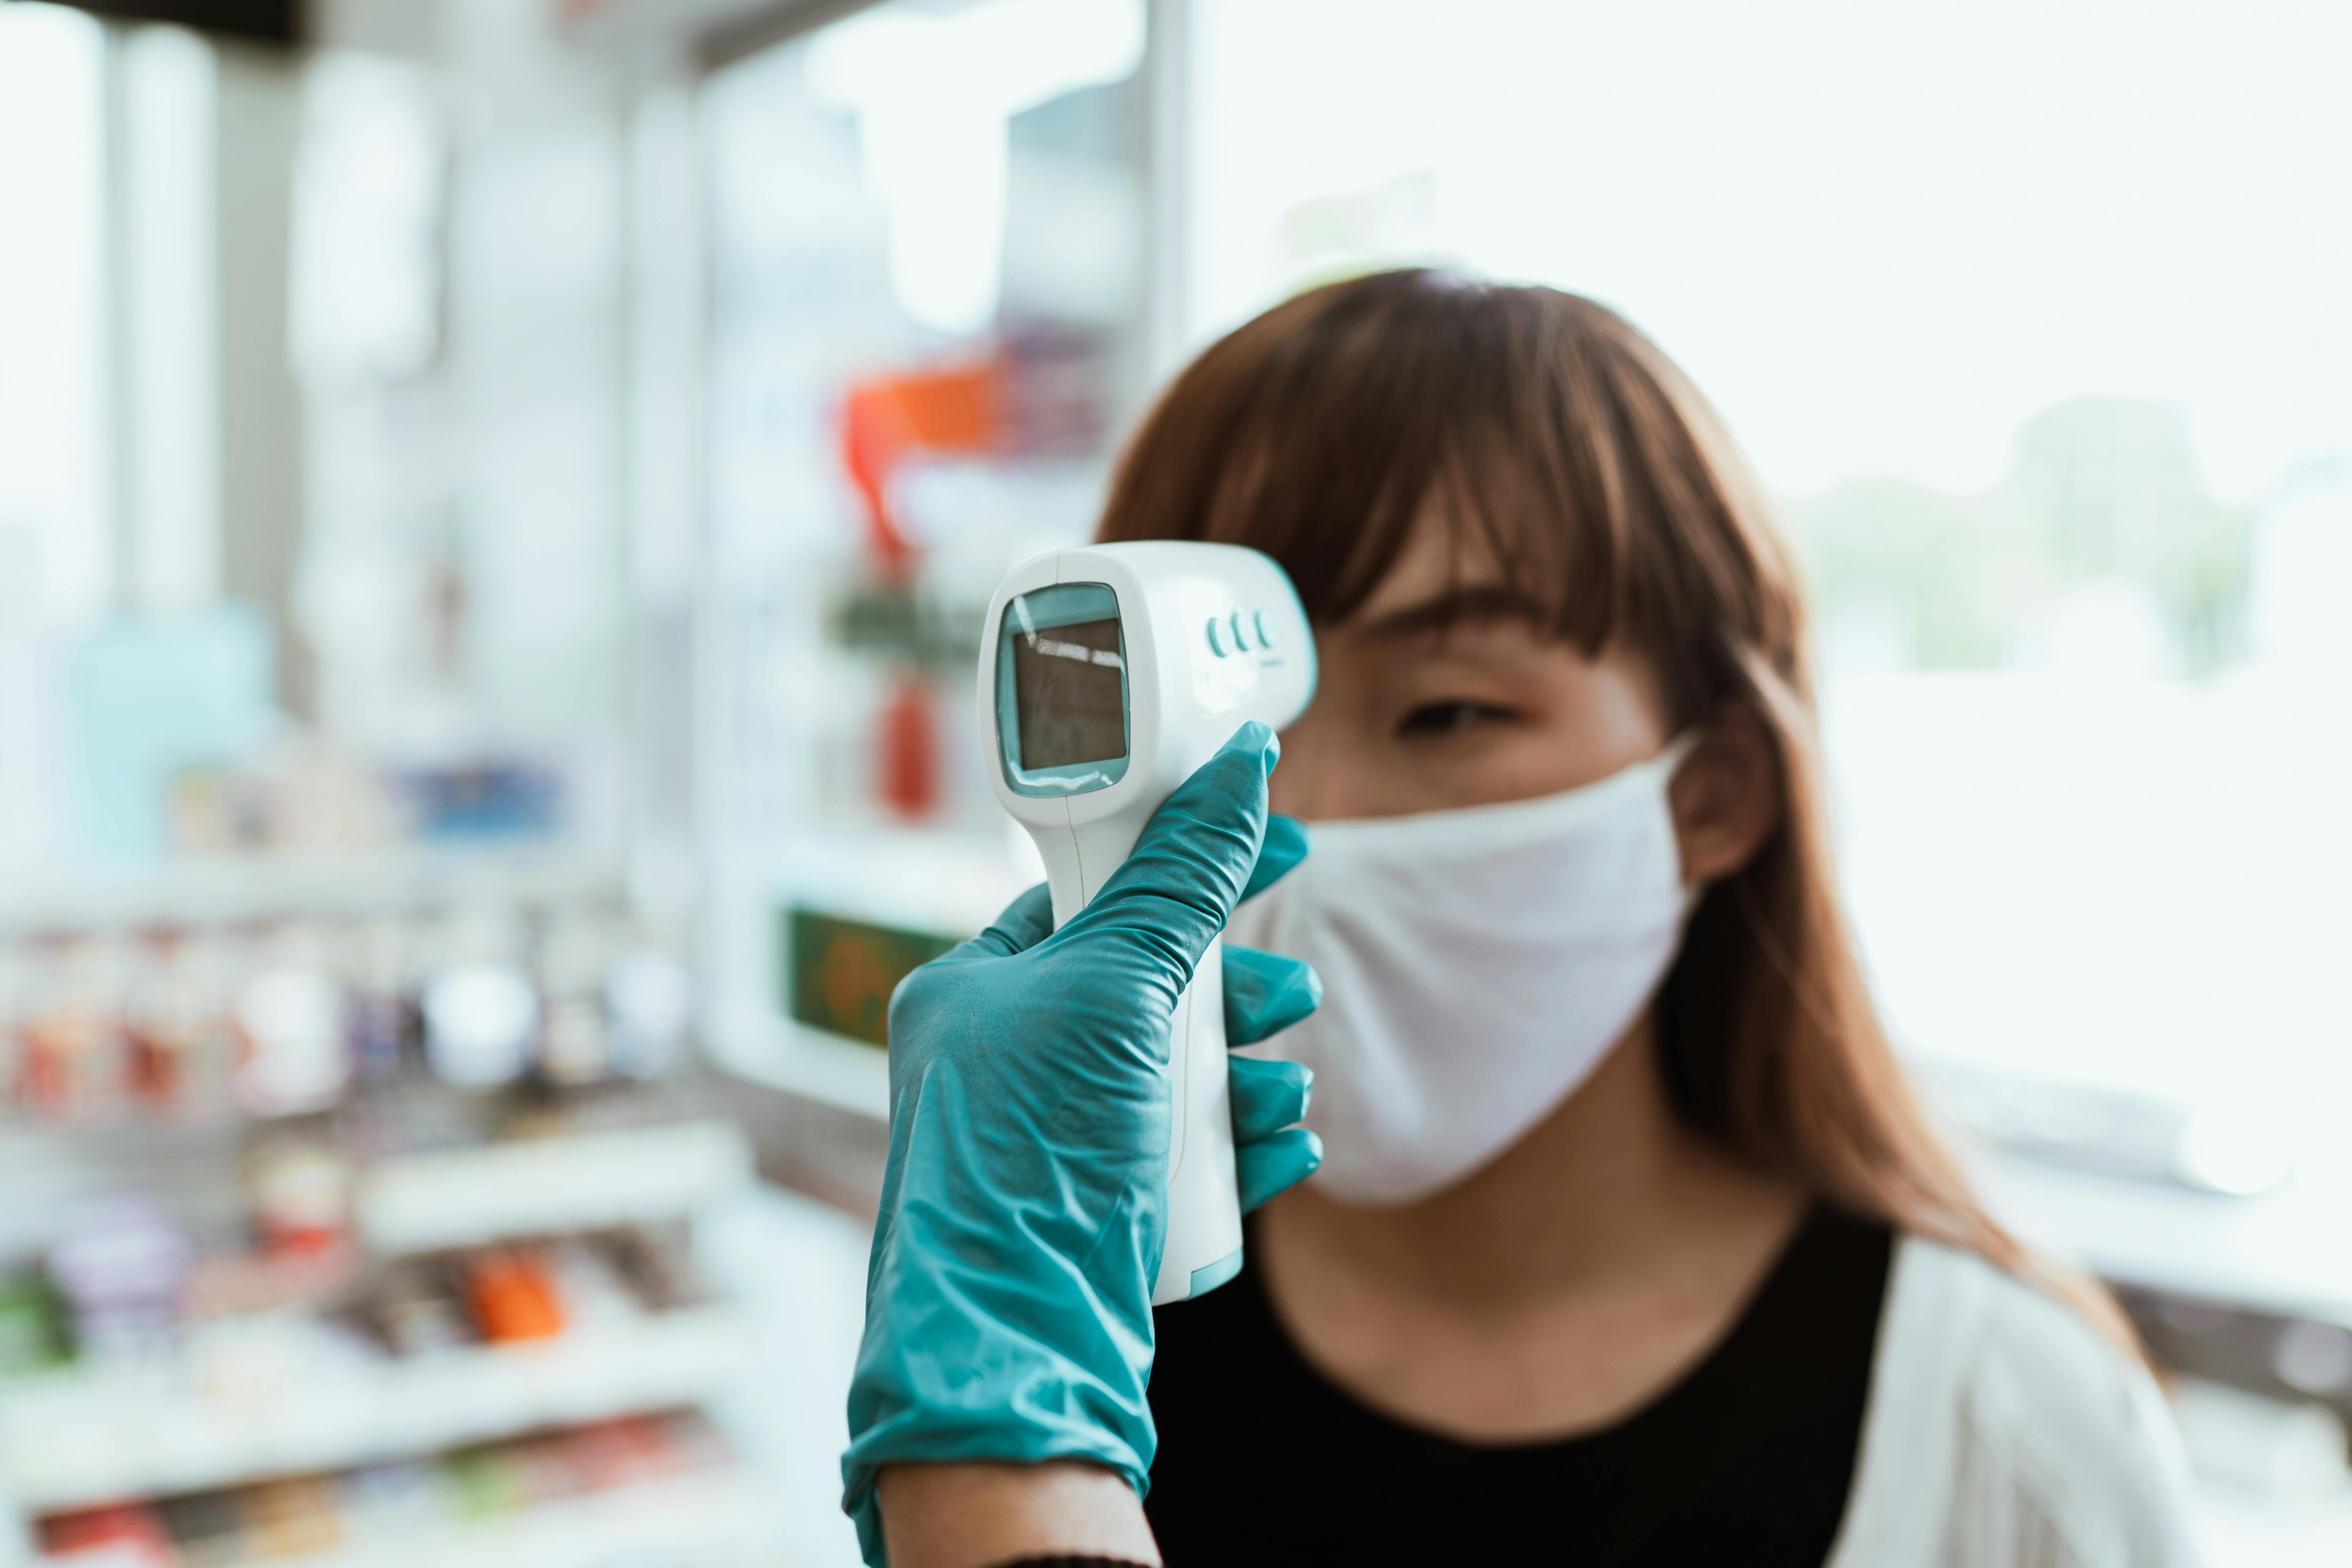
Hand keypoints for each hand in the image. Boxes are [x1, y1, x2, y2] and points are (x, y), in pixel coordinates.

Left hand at [842, 724, 1320, 1563]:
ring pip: (1181, 1070)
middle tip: (1284, 999)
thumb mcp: (1117, 988)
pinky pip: (1189, 1149)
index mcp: (975, 987)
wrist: (1017, 1347)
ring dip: (1250, 1074)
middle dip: (1234, 991)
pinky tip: (1281, 1147)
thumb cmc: (1035, 1154)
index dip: (1188, 860)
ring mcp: (1051, 1138)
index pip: (1094, 889)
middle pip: (1153, 981)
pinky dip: (1241, 1143)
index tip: (1276, 841)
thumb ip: (1182, 880)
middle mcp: (1005, 1058)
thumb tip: (1239, 768)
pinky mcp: (1099, 1206)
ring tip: (1281, 1095)